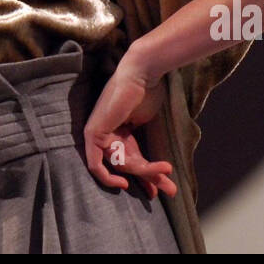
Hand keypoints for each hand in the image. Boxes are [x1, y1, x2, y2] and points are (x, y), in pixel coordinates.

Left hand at [82, 52, 177, 199]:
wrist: (141, 74)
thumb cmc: (147, 93)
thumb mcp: (149, 127)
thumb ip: (149, 150)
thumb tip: (163, 170)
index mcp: (120, 131)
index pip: (130, 160)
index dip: (147, 176)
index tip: (162, 186)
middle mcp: (107, 134)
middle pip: (127, 166)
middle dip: (150, 178)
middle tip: (170, 189)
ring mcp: (98, 134)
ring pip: (119, 166)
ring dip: (143, 173)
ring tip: (165, 169)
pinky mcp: (92, 134)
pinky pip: (95, 165)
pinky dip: (107, 177)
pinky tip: (125, 182)